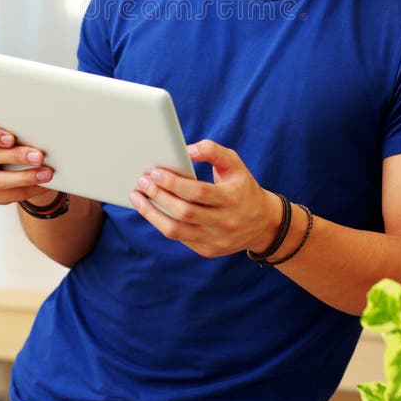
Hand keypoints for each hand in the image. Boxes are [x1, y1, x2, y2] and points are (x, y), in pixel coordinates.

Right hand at [0, 118, 54, 204]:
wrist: (18, 164)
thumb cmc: (18, 140)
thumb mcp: (17, 131)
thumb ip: (21, 130)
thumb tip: (44, 133)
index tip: (11, 139)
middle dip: (16, 157)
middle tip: (39, 157)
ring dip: (24, 177)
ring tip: (46, 174)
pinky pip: (4, 195)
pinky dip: (27, 190)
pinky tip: (43, 185)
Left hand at [129, 139, 282, 257]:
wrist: (263, 223)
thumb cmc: (243, 187)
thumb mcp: (234, 164)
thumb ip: (212, 151)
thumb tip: (186, 150)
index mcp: (232, 198)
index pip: (198, 192)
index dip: (174, 183)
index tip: (155, 172)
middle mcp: (224, 222)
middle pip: (184, 212)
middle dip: (159, 196)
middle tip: (142, 182)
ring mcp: (215, 239)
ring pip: (176, 230)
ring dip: (152, 213)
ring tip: (137, 197)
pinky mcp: (207, 250)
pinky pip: (179, 238)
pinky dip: (161, 222)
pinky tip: (150, 209)